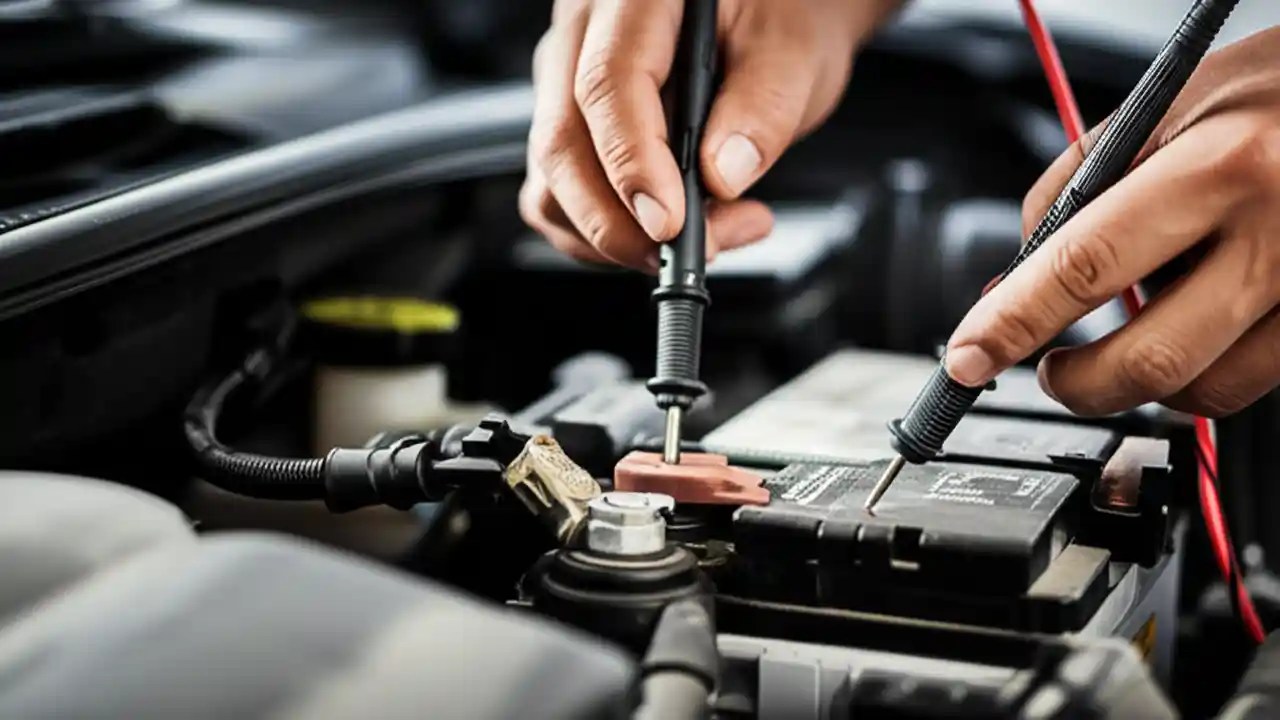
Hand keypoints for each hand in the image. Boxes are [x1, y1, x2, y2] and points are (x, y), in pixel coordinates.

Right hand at [520, 0, 899, 270]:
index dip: (632, 162)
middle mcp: (583, 37)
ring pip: (554, 185)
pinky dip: (617, 236)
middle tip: (699, 248)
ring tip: (715, 232)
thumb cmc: (781, 15)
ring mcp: (568, 86)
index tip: (670, 223)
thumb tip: (721, 176)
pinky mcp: (575, 131)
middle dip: (622, 222)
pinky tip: (684, 227)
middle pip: (564, 143)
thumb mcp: (797, 49)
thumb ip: (765, 107)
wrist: (773, 16)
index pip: (607, 84)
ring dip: (623, 236)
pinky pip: (564, 201)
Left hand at [945, 28, 1279, 417]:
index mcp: (1223, 166)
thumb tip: (1015, 273)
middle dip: (1079, 383)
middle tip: (1053, 372)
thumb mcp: (1174, 103)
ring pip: (1207, 388)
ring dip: (1145, 382)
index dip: (1013, 322)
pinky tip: (1197, 324)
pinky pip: (1254, 380)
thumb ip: (1082, 180)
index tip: (969, 356)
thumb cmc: (1279, 89)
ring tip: (1130, 337)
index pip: (1085, 264)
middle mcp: (1279, 234)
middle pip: (1150, 357)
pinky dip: (1205, 369)